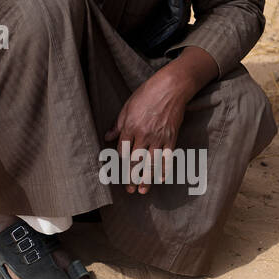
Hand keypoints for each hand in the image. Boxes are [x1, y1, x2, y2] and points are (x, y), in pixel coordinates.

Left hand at [103, 47, 217, 193]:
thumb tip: (107, 137)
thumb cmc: (147, 94)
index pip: (123, 151)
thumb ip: (118, 124)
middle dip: (132, 177)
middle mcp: (144, 134)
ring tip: (143, 191)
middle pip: (136, 161)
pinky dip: (165, 169)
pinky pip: (167, 157)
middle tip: (130, 190)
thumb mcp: (127, 106)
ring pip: (151, 163)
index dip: (120, 165)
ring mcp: (159, 137)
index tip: (118, 174)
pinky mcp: (172, 137)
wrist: (171, 87)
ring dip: (147, 178)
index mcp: (130, 127)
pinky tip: (162, 178)